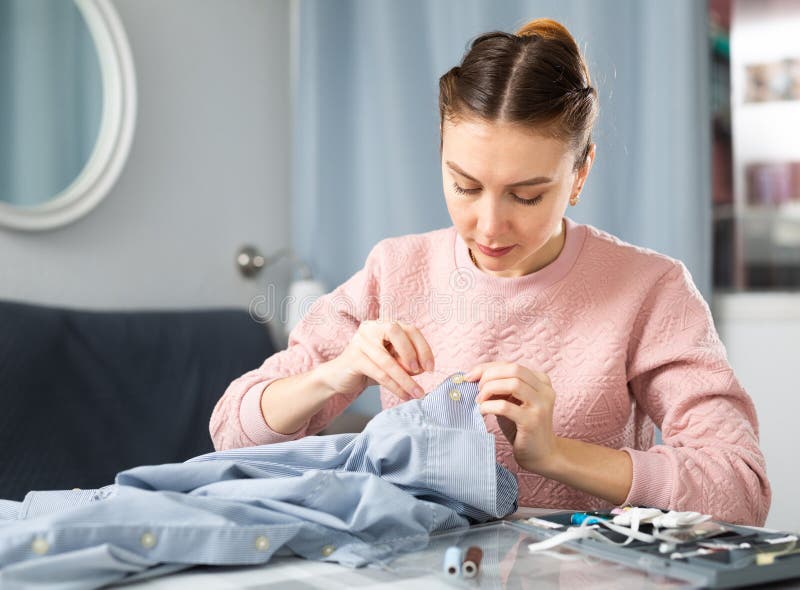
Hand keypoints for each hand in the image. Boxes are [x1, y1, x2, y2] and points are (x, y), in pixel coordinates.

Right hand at [320, 320, 434, 400]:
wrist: (338, 377)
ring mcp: (360, 341)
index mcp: (384, 325)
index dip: (423, 348)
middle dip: (412, 353)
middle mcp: (371, 327)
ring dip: (405, 379)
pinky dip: (394, 386)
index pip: (409, 329)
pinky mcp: (354, 358)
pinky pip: (379, 373)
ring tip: (417, 392)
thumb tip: (422, 368)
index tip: (431, 368)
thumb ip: (407, 362)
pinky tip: (403, 395)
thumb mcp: (393, 363)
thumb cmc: (370, 368)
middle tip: (421, 372)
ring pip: (388, 360)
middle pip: (397, 332)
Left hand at [466, 361, 559, 473]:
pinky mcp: (532, 421)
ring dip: (490, 389)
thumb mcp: (512, 402)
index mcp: (541, 381)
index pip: (511, 365)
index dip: (488, 368)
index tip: (471, 376)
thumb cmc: (522, 427)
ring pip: (513, 384)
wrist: (542, 455)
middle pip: (514, 369)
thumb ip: (501, 388)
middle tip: (477, 389)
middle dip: (489, 376)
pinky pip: (505, 406)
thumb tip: (475, 377)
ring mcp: (541, 405)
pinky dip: (489, 406)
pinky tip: (482, 411)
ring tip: (480, 400)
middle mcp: (545, 390)